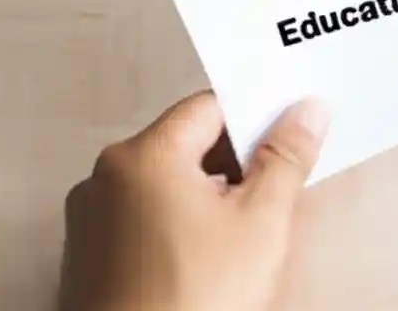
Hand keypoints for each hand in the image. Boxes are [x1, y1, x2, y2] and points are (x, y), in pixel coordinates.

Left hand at [61, 91, 329, 310]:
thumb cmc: (190, 302)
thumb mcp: (261, 221)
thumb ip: (286, 158)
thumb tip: (306, 114)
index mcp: (142, 156)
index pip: (209, 107)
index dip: (256, 118)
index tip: (289, 134)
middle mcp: (104, 178)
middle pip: (186, 144)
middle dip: (236, 163)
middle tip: (275, 191)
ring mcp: (92, 218)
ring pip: (166, 183)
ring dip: (208, 196)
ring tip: (242, 236)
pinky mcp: (90, 254)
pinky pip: (143, 217)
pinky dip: (178, 224)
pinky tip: (207, 259)